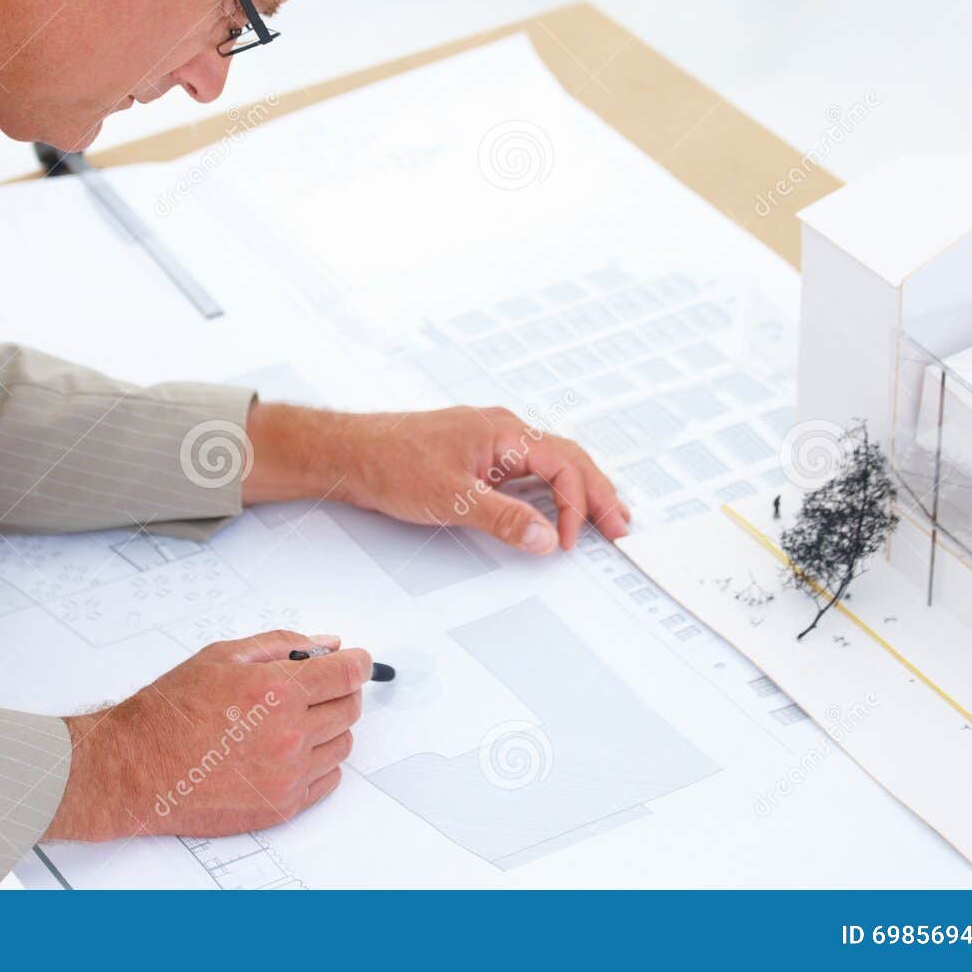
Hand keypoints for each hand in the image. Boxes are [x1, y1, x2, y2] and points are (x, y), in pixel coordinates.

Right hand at [43, 630, 367, 841]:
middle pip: (350, 708)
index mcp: (276, 692)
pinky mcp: (281, 806)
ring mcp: (287, 775)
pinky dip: (319, 762)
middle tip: (316, 686)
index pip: (347, 673)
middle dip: (341, 690)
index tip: (357, 660)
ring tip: (292, 720)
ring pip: (343, 744)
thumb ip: (282, 644)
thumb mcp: (221, 657)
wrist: (134, 770)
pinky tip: (289, 750)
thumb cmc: (169, 714)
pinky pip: (328, 780)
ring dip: (329, 726)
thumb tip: (326, 644)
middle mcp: (288, 735)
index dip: (358, 663)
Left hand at [244, 402, 630, 553]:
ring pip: (550, 463)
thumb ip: (504, 518)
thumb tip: (547, 537)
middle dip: (598, 492)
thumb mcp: (451, 497)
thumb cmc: (391, 463)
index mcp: (503, 430)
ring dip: (578, 490)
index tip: (570, 541)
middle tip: (622, 524)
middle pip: (567, 458)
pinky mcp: (477, 457)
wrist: (349, 453)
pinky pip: (527, 470)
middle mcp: (502, 430)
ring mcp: (490, 442)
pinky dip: (550, 490)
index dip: (576, 504)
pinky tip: (556, 508)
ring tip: (603, 517)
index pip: (562, 464)